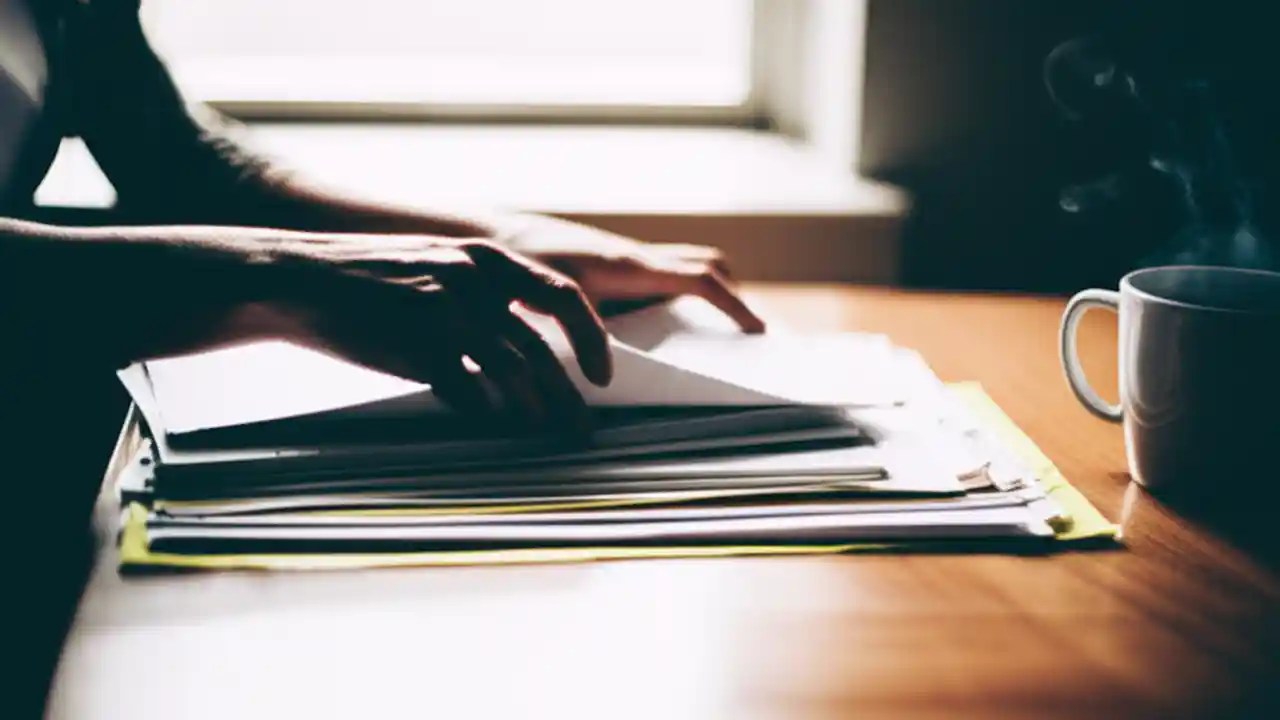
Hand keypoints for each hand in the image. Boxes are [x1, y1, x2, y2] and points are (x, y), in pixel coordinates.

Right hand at [247, 236, 611, 426]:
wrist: (299, 279)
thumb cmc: (369, 281)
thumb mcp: (437, 266)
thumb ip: (481, 295)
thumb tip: (525, 348)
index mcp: (485, 258)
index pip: (563, 295)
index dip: (592, 338)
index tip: (602, 375)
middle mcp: (474, 279)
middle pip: (542, 346)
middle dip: (569, 394)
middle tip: (582, 429)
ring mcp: (446, 310)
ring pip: (513, 371)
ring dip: (533, 411)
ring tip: (542, 436)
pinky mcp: (417, 343)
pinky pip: (468, 391)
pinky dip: (485, 414)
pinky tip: (489, 428)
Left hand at [502, 216, 765, 332]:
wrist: (487, 236)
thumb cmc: (516, 263)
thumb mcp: (552, 300)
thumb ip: (584, 332)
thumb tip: (606, 375)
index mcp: (631, 264)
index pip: (702, 280)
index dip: (735, 307)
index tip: (758, 334)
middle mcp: (634, 258)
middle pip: (704, 266)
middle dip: (730, 297)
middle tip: (741, 337)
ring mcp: (623, 263)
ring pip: (682, 271)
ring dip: (701, 297)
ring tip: (706, 341)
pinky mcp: (608, 271)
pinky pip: (655, 282)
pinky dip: (669, 303)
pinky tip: (651, 336)